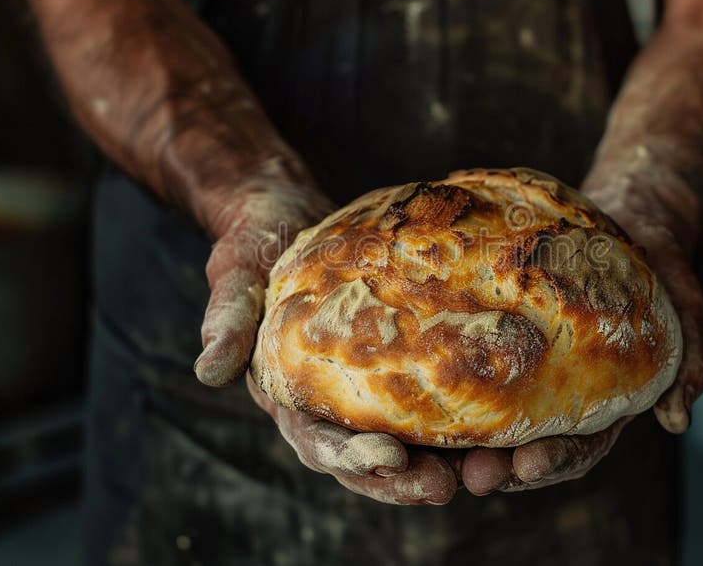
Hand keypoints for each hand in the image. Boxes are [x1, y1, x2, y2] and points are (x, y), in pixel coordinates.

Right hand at [195, 177, 458, 504]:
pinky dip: (458, 418)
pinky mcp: (397, 362)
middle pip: (367, 459)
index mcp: (288, 394)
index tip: (389, 459)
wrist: (285, 216)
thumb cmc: (254, 243)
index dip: (351, 458)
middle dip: (403, 479)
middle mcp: (330, 402)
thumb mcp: (235, 274)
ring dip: (441, 462)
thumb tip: (208, 370)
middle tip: (445, 485)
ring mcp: (366, 387)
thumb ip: (226, 319)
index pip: (317, 442)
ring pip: (406, 441)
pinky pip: (429, 398)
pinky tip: (495, 423)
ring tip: (484, 470)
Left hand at [459, 169, 702, 494]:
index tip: (528, 468)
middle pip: (527, 445)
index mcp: (605, 399)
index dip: (555, 461)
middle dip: (500, 466)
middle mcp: (560, 392)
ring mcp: (528, 367)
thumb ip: (687, 355)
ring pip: (492, 418)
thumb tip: (677, 419)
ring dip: (465, 441)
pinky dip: (446, 387)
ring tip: (434, 454)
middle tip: (471, 475)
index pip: (581, 445)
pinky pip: (472, 367)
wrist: (624, 215)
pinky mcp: (502, 335)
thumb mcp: (682, 300)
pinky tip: (416, 389)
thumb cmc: (655, 261)